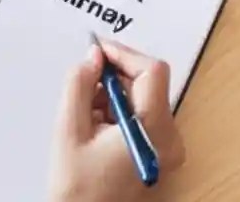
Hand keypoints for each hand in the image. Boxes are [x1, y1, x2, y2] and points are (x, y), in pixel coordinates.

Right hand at [50, 41, 186, 201]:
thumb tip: (92, 58)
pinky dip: (118, 113)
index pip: (151, 72)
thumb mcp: (69, 131)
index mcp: (154, 131)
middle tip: (84, 85)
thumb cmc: (80, 194)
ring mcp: (166, 148)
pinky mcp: (158, 152)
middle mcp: (169, 139)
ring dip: (113, 97)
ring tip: (87, 118)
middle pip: (148, 85)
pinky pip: (142, 117)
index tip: (99, 51)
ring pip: (143, 99)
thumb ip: (79, 85)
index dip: (123, 54)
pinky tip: (96, 130)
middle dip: (114, 79)